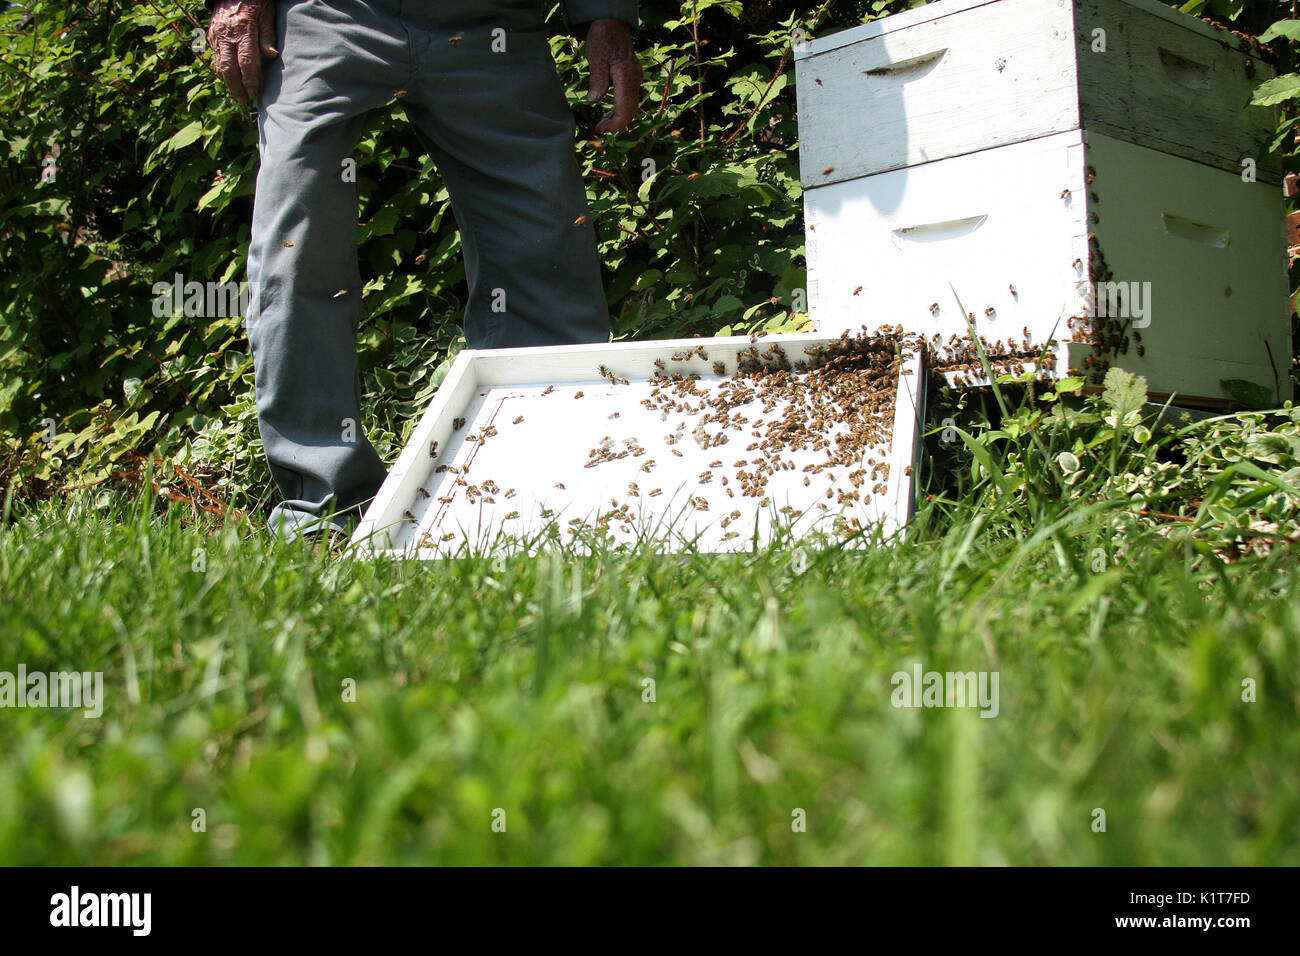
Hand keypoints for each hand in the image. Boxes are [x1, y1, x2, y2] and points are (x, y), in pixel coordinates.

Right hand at [208, 0, 277, 102]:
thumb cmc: (255, 2)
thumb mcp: (267, 15)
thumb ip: (268, 36)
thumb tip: (271, 55)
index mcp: (243, 30)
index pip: (246, 62)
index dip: (250, 80)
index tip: (254, 92)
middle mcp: (227, 35)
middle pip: (229, 68)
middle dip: (236, 87)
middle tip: (243, 101)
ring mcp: (216, 36)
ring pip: (219, 65)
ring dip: (227, 82)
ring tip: (237, 94)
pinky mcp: (211, 36)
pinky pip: (215, 58)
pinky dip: (221, 71)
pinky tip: (229, 80)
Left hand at [585, 19, 641, 133]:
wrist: (613, 24)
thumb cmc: (603, 39)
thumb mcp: (596, 58)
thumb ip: (597, 80)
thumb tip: (594, 101)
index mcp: (626, 77)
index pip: (625, 108)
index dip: (615, 123)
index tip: (601, 129)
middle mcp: (635, 79)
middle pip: (630, 110)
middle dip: (616, 123)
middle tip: (601, 129)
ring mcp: (636, 78)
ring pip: (631, 105)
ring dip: (618, 117)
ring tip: (603, 123)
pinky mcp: (633, 77)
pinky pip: (630, 97)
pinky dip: (621, 107)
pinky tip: (610, 112)